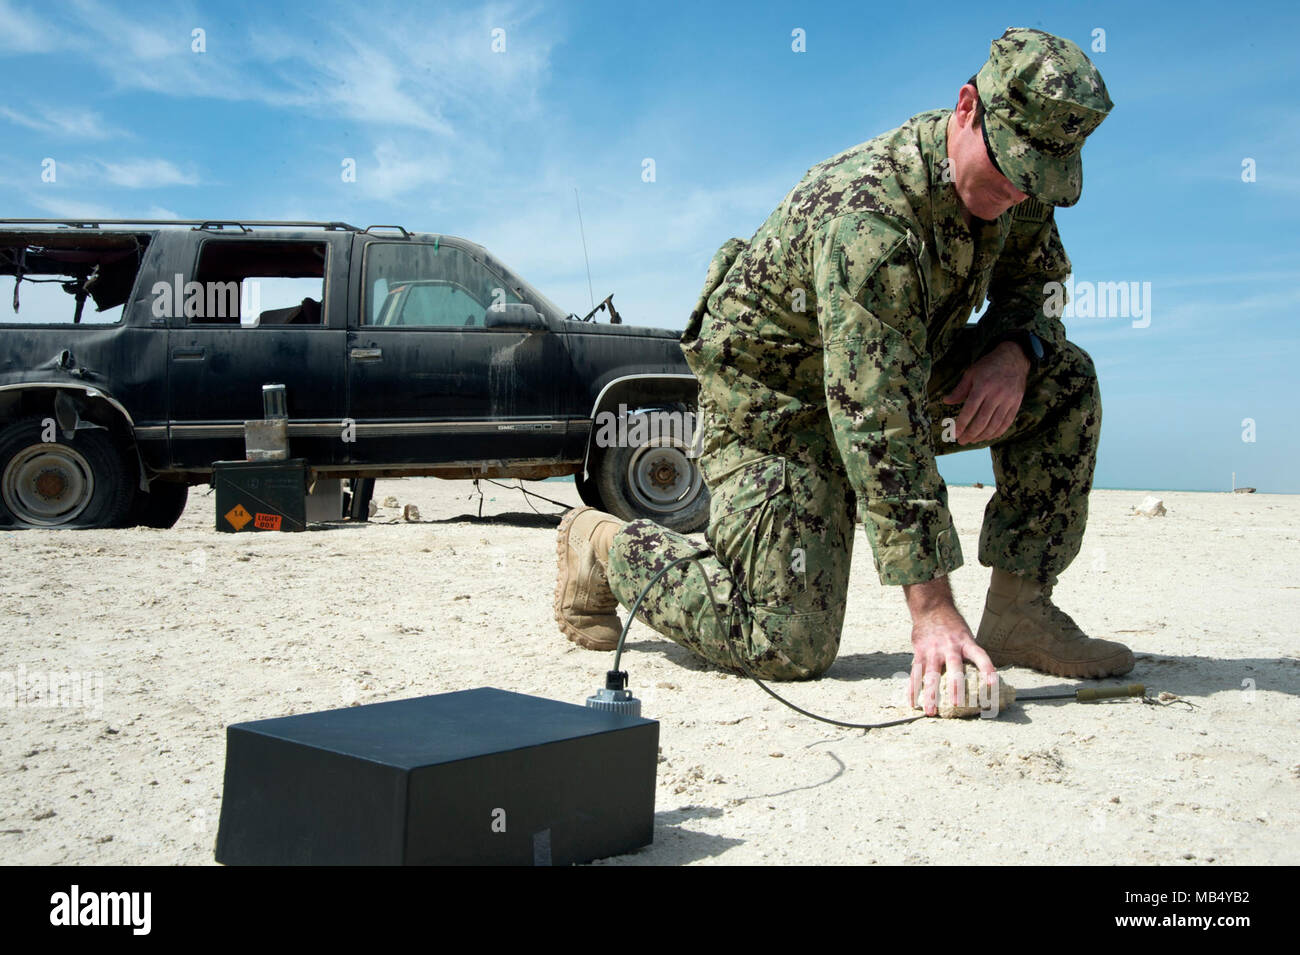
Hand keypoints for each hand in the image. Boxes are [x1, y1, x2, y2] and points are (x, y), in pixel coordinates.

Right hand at [904, 577, 997, 715]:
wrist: (932, 607)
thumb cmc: (953, 626)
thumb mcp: (966, 635)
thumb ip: (970, 655)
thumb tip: (984, 678)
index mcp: (966, 642)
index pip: (981, 656)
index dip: (987, 670)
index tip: (992, 684)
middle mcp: (950, 646)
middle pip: (954, 668)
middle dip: (955, 687)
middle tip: (957, 704)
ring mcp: (933, 650)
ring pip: (931, 674)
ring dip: (930, 694)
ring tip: (931, 711)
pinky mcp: (920, 652)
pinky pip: (915, 673)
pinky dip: (913, 689)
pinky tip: (913, 702)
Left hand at [941, 341, 1029, 444]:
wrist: (1014, 358)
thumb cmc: (989, 365)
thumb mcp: (971, 373)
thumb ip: (959, 390)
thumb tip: (946, 402)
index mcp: (982, 386)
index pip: (970, 410)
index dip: (961, 424)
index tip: (954, 434)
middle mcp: (996, 395)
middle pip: (982, 421)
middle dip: (970, 434)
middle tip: (962, 441)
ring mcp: (1008, 400)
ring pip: (994, 424)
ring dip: (983, 436)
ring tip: (973, 440)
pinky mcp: (1016, 403)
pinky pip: (1007, 422)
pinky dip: (997, 432)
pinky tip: (988, 436)